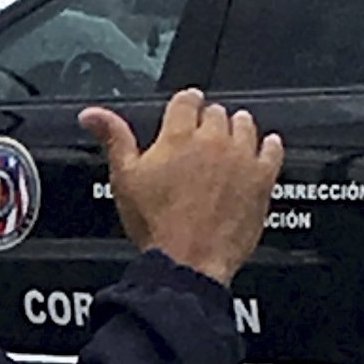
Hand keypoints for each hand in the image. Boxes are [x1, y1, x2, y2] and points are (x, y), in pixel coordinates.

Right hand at [79, 88, 284, 289]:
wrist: (188, 265)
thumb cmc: (157, 228)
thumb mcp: (125, 180)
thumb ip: (113, 139)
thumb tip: (91, 115)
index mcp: (178, 135)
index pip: (187, 99)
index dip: (185, 105)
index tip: (186, 111)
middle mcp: (213, 140)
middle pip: (216, 112)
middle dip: (209, 123)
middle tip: (202, 143)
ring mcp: (240, 158)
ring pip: (244, 125)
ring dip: (237, 130)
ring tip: (229, 145)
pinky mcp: (262, 179)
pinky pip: (273, 149)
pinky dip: (268, 146)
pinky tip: (264, 149)